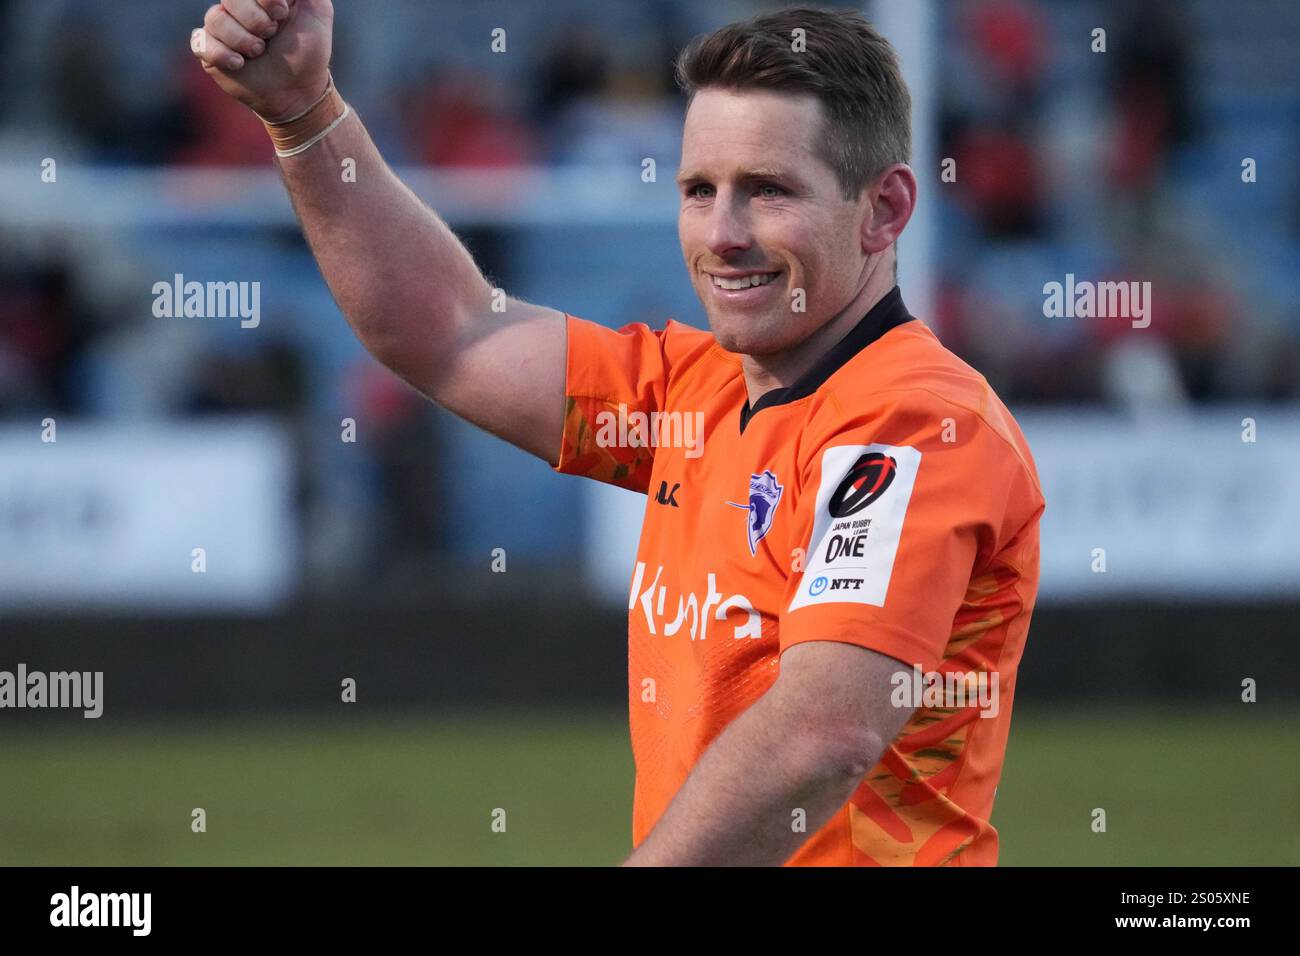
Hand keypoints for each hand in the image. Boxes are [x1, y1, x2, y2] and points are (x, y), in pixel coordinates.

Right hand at [190, 0, 333, 121]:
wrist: (299, 90)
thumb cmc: (309, 50)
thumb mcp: (317, 10)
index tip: (282, 13)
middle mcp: (237, 5)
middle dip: (257, 21)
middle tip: (272, 35)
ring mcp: (221, 26)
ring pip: (215, 19)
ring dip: (244, 41)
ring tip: (260, 52)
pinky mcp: (209, 50)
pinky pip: (201, 42)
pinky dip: (224, 55)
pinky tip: (241, 64)